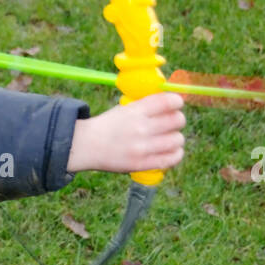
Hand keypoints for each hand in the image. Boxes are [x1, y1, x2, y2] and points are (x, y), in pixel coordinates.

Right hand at [67, 92, 185, 173]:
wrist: (86, 146)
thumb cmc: (108, 126)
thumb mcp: (125, 109)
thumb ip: (147, 106)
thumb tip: (173, 103)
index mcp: (136, 110)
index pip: (169, 101)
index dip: (177, 102)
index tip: (176, 105)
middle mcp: (141, 127)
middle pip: (177, 120)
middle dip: (178, 120)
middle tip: (172, 124)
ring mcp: (142, 147)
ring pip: (177, 140)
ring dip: (177, 138)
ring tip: (170, 139)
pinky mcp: (142, 164)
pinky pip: (171, 158)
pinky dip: (176, 154)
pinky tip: (172, 151)